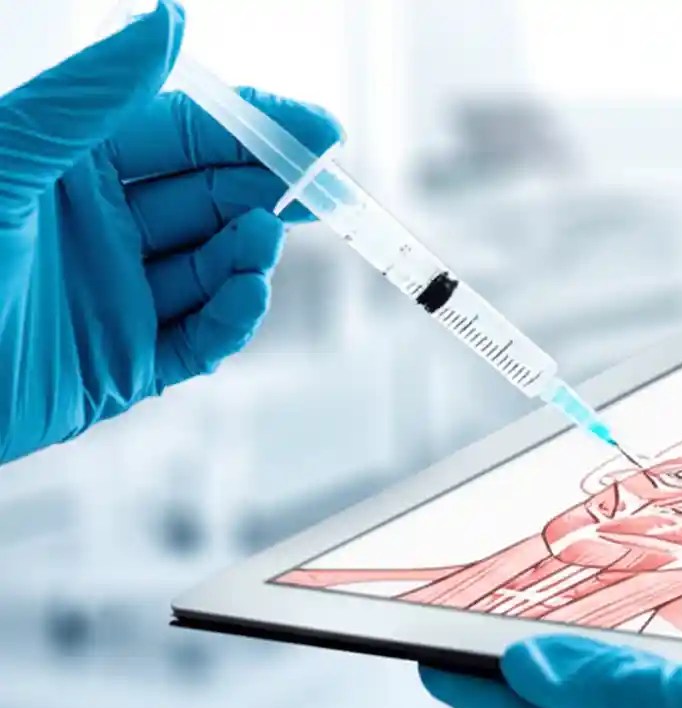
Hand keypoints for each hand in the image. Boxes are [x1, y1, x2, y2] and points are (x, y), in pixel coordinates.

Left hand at [0, 0, 340, 462]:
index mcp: (72, 168)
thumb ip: (94, 94)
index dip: (252, 126)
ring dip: (249, 253)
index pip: (182, 133)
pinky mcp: (127, 365)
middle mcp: (102, 229)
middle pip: (212, 197)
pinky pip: (199, 339)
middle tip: (315, 187)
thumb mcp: (8, 158)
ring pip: (214, 267)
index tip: (317, 129)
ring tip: (260, 242)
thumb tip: (171, 19)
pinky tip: (246, 295)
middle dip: (265, 189)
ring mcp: (119, 298)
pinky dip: (233, 319)